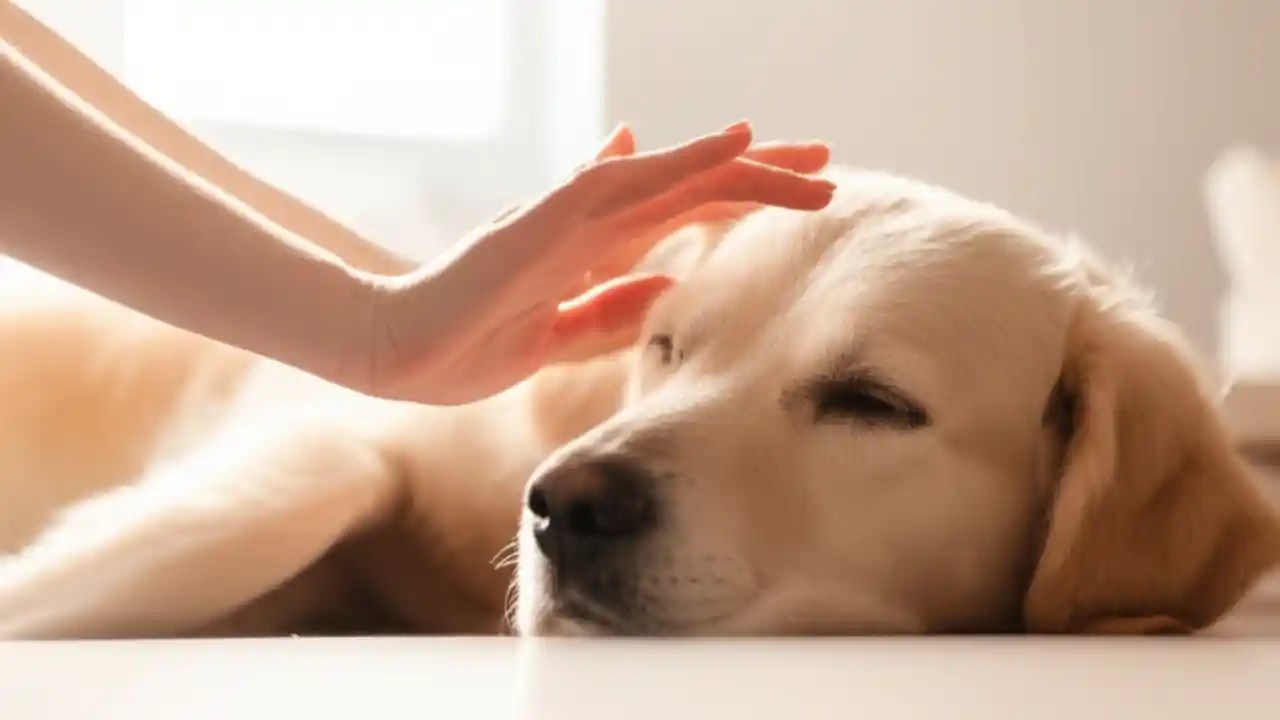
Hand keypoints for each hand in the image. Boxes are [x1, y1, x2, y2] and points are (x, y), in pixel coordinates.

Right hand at [364, 121, 833, 404]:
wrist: (403, 353)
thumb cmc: (472, 345)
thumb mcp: (562, 331)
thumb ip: (612, 302)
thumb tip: (671, 277)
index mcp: (598, 248)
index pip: (685, 215)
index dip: (742, 204)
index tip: (801, 206)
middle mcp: (594, 221)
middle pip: (693, 187)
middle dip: (761, 177)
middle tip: (828, 166)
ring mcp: (574, 214)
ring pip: (676, 177)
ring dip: (745, 165)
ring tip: (811, 159)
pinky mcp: (553, 218)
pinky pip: (632, 180)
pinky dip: (687, 159)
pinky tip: (737, 143)